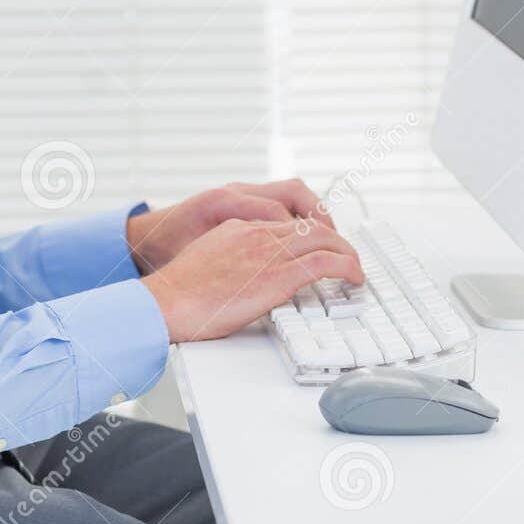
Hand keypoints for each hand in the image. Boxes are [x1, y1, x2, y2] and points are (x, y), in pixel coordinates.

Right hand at [140, 218, 362, 342]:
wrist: (167, 302)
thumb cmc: (179, 293)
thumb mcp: (207, 260)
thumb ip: (231, 258)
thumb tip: (244, 275)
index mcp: (240, 227)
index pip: (287, 222)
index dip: (311, 234)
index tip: (322, 248)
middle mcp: (258, 233)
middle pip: (311, 226)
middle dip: (336, 240)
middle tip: (347, 257)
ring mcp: (268, 252)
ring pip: (324, 239)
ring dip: (347, 252)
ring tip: (356, 269)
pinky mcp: (277, 275)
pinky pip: (325, 263)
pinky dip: (348, 267)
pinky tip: (354, 278)